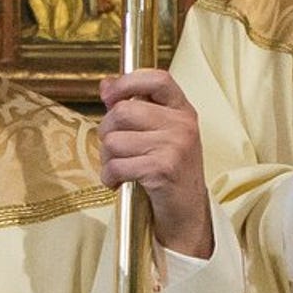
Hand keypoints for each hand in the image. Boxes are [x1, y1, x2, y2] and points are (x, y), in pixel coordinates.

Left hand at [98, 69, 214, 258]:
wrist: (187, 214)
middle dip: (107, 132)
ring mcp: (175, 146)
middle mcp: (183, 124)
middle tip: (113, 150)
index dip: (127, 82)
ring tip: (119, 168)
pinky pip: (117, 165)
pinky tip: (118, 182)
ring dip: (107, 159)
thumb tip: (106, 84)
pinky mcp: (163, 169)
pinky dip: (109, 177)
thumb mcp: (159, 134)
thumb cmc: (169, 173)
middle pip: (122, 111)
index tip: (110, 94)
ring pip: (114, 140)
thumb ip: (136, 107)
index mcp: (183, 110)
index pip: (157, 78)